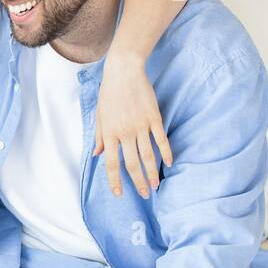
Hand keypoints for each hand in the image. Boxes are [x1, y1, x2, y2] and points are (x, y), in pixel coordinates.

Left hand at [93, 51, 172, 198]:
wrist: (123, 71)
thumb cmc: (109, 94)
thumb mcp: (100, 115)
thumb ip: (100, 137)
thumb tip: (97, 155)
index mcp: (109, 134)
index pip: (112, 163)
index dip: (115, 180)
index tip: (119, 193)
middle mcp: (124, 132)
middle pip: (132, 163)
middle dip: (137, 181)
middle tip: (144, 195)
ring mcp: (140, 125)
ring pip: (148, 155)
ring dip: (152, 172)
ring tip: (156, 185)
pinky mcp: (154, 117)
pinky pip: (161, 139)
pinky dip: (166, 152)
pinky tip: (170, 163)